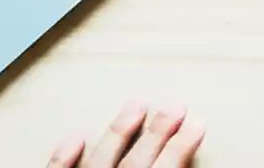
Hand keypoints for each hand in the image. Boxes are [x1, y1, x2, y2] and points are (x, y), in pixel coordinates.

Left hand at [47, 101, 204, 167]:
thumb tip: (183, 162)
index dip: (182, 147)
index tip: (197, 124)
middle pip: (137, 161)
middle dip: (159, 130)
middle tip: (176, 103)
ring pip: (101, 159)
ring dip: (120, 130)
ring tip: (136, 102)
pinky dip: (65, 155)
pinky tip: (76, 135)